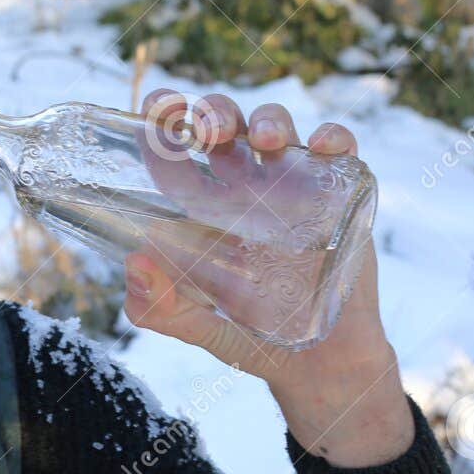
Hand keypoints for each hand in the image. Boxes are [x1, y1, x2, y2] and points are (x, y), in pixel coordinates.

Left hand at [123, 88, 413, 465]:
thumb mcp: (201, 328)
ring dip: (268, 119)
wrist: (322, 365)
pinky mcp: (339, 195)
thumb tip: (134, 264)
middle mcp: (245, 186)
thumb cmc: (255, 339)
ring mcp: (293, 185)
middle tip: (207, 131)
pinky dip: (332, 136)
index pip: (176, 149)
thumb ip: (162, 309)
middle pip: (225, 124)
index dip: (163, 118)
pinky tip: (319, 146)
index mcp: (204, 207)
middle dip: (214, 112)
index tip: (155, 108)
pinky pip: (339, 150)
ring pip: (277, 126)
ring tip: (263, 139)